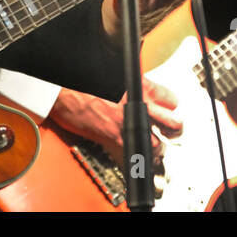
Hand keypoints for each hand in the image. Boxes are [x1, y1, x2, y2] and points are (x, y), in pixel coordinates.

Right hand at [50, 78, 181, 158]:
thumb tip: (131, 91)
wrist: (64, 92)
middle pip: (172, 123)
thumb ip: (127, 86)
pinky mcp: (116, 138)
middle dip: (171, 129)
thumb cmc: (82, 83)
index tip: (167, 111)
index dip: (169, 108)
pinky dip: (138, 158)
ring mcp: (129, 123)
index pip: (170, 100)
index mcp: (140, 86)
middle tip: (167, 132)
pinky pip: (137, 153)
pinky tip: (137, 159)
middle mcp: (139, 105)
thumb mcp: (113, 77)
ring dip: (157, 146)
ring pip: (158, 142)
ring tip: (153, 148)